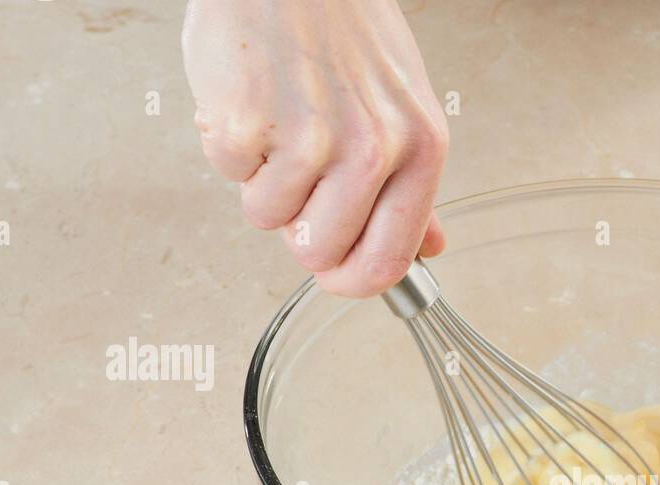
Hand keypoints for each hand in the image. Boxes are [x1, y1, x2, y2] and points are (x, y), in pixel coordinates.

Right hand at [182, 0, 447, 296]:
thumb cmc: (343, 29)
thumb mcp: (403, 105)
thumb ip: (413, 185)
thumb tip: (429, 247)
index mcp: (420, 149)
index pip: (387, 262)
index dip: (352, 280)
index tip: (335, 274)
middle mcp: (373, 148)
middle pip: (320, 254)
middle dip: (299, 228)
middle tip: (298, 177)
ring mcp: (310, 139)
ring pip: (268, 220)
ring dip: (263, 183)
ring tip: (278, 125)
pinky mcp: (249, 125)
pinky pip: (229, 178)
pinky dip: (231, 149)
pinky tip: (252, 102)